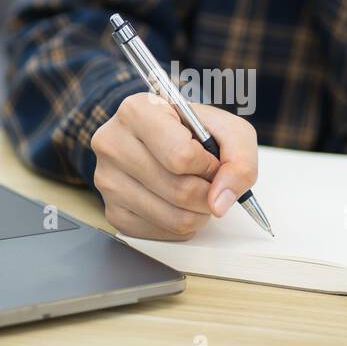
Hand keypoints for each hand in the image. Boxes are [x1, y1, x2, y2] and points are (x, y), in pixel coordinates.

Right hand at [91, 92, 257, 240]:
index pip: (181, 156)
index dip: (208, 165)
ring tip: (195, 190)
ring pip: (174, 218)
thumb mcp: (227, 129)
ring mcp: (107, 180)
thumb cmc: (191, 130)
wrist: (159, 138)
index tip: (210, 160)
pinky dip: (182, 225)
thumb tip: (220, 202)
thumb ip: (239, 159)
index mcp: (137, 111)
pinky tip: (177, 203)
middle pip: (180, 191)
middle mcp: (112, 144)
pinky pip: (162, 234)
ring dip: (199, 212)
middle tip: (208, 180)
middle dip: (209, 193)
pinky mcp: (112, 212)